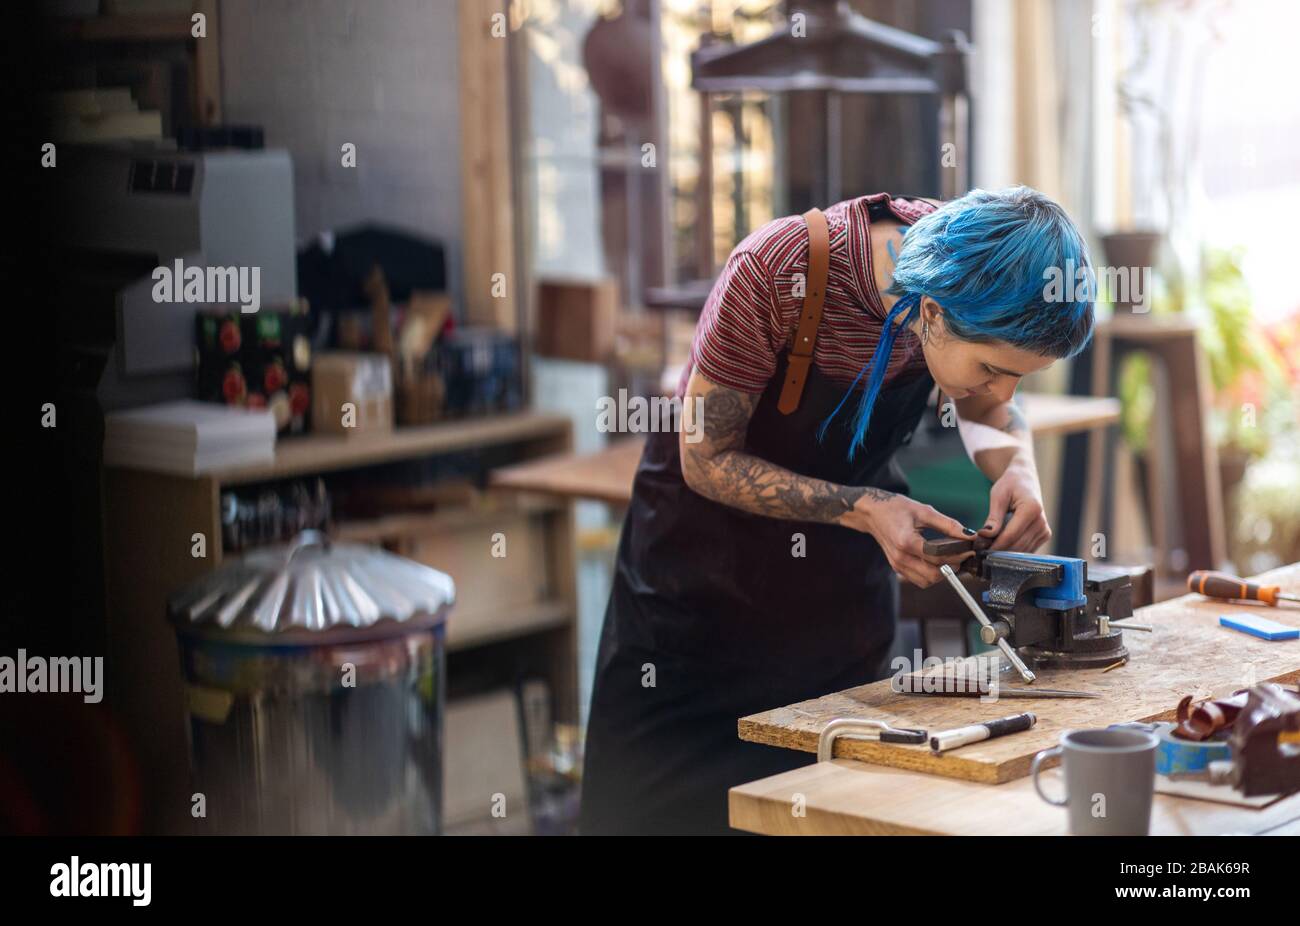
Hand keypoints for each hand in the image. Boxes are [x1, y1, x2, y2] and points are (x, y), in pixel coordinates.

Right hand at [850, 490, 973, 587]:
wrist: (873, 513)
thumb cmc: (896, 508)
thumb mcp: (924, 511)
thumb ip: (948, 524)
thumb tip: (969, 535)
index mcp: (906, 541)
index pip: (937, 557)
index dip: (957, 556)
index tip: (969, 550)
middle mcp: (900, 557)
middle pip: (933, 575)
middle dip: (951, 568)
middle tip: (961, 556)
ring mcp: (897, 565)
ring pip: (927, 582)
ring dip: (942, 575)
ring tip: (950, 560)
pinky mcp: (897, 568)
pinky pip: (919, 580)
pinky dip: (931, 575)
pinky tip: (938, 563)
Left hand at [980, 464, 1050, 551]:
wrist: (1025, 480)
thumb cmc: (1010, 485)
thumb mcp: (998, 496)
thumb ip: (994, 517)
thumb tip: (985, 535)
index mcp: (1032, 509)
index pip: (1011, 535)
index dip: (994, 544)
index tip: (979, 548)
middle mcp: (1042, 522)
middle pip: (1016, 546)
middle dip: (997, 550)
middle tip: (980, 549)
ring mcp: (1045, 531)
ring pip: (1021, 551)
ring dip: (1004, 551)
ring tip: (988, 545)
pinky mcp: (1044, 536)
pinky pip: (1025, 550)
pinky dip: (1012, 549)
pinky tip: (1000, 543)